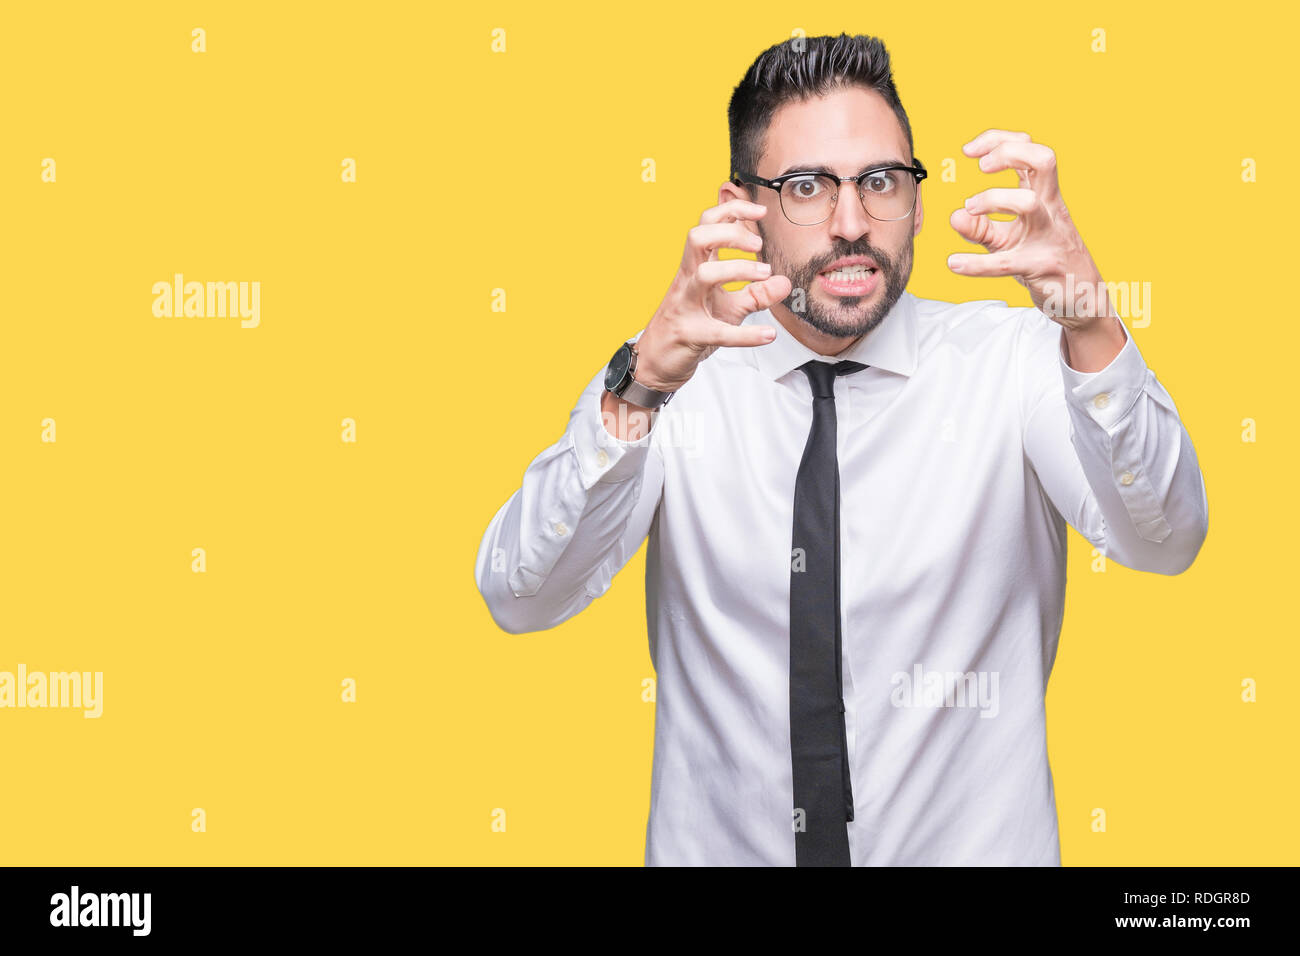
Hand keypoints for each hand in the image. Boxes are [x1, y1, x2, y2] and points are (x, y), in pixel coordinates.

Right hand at [631, 198, 791, 392]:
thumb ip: (756, 294)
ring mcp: (686, 305)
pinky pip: (718, 332)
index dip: (732, 210)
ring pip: (704, 275)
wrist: (658, 361)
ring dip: (738, 269)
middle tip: (757, 245)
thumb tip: (784, 282)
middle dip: (731, 233)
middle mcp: (687, 280)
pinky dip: (745, 334)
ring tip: (764, 274)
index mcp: (695, 267)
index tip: (760, 212)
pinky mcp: (690, 334)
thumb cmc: (691, 326)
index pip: (707, 224)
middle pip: (698, 237)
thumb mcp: (729, 308)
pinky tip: (768, 335)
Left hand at [947, 129, 1109, 331]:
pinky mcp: (1041, 267)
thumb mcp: (1010, 242)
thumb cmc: (1045, 260)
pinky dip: (977, 264)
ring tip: (969, 209)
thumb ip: (983, 228)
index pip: (1030, 151)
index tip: (970, 150)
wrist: (1082, 299)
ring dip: (992, 199)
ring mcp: (1048, 237)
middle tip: (980, 167)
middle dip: (1008, 153)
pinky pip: (1008, 263)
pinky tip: (954, 264)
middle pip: (1043, 160)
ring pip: (1027, 204)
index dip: (1000, 141)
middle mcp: (1050, 209)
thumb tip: (955, 216)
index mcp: (1044, 196)